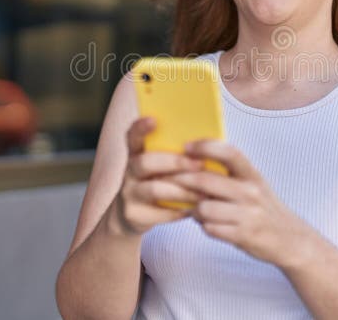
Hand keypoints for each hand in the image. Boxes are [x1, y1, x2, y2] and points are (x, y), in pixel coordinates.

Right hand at [108, 117, 204, 236]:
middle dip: (174, 162)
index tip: (154, 120)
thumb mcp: (160, 167)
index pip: (133, 136)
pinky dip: (179, 211)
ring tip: (203, 193)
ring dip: (182, 190)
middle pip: (145, 162)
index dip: (141, 128)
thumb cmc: (157, 183)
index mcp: (136, 153)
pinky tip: (194, 210)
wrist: (130, 217)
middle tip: (198, 165)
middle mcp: (128, 171)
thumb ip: (175, 155)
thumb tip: (209, 143)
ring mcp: (128, 193)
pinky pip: (159, 213)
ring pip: (154, 189)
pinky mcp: (133, 215)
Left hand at [171, 140, 315, 267]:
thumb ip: (230, 173)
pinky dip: (205, 226)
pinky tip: (210, 224)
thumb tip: (193, 160)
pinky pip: (210, 228)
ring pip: (204, 208)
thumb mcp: (254, 184)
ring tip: (198, 210)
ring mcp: (247, 214)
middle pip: (206, 181)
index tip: (186, 146)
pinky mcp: (243, 235)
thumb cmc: (264, 208)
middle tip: (171, 180)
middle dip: (183, 180)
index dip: (206, 146)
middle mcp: (251, 192)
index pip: (229, 152)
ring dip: (195, 210)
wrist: (289, 239)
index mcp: (252, 175)